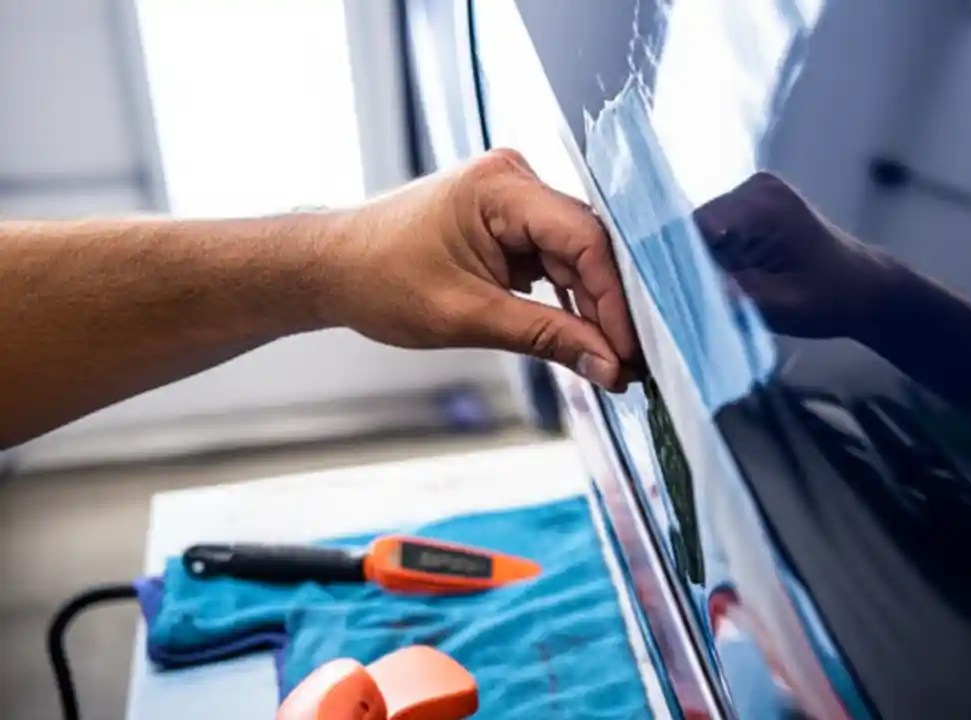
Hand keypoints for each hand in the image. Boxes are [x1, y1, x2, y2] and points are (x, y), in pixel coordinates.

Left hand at [324, 149, 638, 390]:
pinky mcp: (509, 222)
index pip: (583, 239)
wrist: (331, 268)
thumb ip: (546, 338)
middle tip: (627, 367)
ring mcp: (513, 199)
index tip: (629, 351)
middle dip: (606, 310)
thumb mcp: (468, 317)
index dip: (613, 299)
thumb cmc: (379, 279)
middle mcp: (514, 180)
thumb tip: (607, 365)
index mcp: (500, 186)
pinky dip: (567, 301)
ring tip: (609, 364)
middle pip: (586, 247)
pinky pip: (554, 261)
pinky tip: (582, 339)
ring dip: (590, 310)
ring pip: (575, 258)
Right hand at [694, 172, 897, 340]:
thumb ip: (737, 297)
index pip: (699, 225)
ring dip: (704, 265)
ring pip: (700, 233)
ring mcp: (751, 194)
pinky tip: (729, 282)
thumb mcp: (784, 306)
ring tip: (720, 293)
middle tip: (700, 301)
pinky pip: (715, 235)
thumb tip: (688, 293)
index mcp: (767, 204)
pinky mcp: (748, 208)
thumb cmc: (832, 298)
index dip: (682, 260)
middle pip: (696, 228)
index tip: (680, 293)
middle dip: (693, 264)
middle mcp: (755, 188)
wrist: (862, 288)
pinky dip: (716, 261)